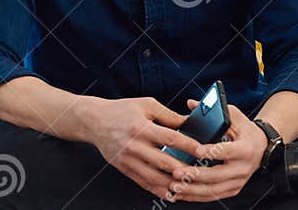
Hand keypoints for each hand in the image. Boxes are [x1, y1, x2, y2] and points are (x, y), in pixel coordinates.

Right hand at [85, 96, 202, 200]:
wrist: (94, 121)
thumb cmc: (122, 110)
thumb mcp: (147, 105)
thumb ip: (169, 115)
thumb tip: (189, 123)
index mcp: (141, 127)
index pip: (170, 138)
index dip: (188, 145)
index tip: (203, 151)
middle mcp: (134, 146)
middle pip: (164, 161)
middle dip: (184, 169)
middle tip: (201, 172)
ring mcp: (128, 160)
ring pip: (154, 177)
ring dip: (173, 184)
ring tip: (189, 186)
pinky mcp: (124, 169)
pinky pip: (143, 183)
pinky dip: (158, 190)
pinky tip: (171, 193)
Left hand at [167, 101, 268, 202]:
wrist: (262, 147)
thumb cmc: (245, 130)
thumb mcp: (235, 116)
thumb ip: (215, 110)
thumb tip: (191, 103)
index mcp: (245, 148)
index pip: (227, 151)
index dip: (212, 151)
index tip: (196, 150)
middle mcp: (243, 168)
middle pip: (217, 175)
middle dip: (195, 175)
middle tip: (177, 171)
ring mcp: (238, 181)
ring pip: (213, 190)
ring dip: (192, 190)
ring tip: (174, 186)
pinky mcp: (233, 190)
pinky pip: (213, 196)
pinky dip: (195, 196)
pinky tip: (181, 194)